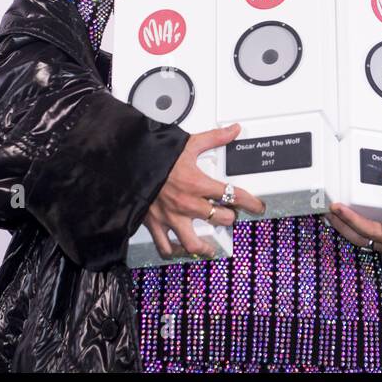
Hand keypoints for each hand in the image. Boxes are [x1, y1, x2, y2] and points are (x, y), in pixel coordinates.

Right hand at [143, 122, 265, 259]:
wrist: (125, 162)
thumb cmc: (155, 155)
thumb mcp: (188, 143)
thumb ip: (214, 138)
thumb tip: (232, 130)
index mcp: (197, 183)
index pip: (233, 195)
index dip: (250, 203)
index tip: (256, 206)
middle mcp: (187, 203)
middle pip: (221, 219)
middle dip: (229, 218)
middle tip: (230, 216)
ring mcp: (171, 217)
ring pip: (195, 242)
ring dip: (207, 246)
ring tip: (212, 247)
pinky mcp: (155, 224)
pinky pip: (166, 247)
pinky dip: (175, 251)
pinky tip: (181, 249)